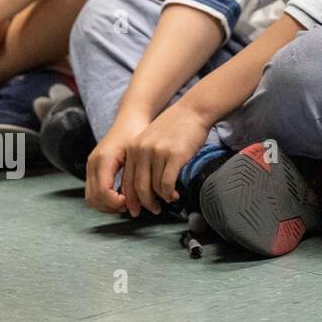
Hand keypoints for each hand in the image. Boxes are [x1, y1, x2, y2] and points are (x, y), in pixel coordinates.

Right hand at [85, 114, 147, 213]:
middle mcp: (93, 163)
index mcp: (104, 159)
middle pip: (94, 198)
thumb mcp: (138, 153)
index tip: (130, 203)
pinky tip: (121, 198)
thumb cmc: (137, 133)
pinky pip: (92, 191)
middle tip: (130, 207)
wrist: (129, 119)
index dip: (116, 202)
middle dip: (111, 207)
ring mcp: (91, 166)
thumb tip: (141, 198)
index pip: (103, 191)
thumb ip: (135, 175)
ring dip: (107, 206)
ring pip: (91, 198)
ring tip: (126, 205)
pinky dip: (104, 200)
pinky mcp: (93, 168)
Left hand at [120, 103, 210, 217]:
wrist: (194, 110)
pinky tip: (174, 195)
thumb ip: (144, 157)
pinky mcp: (173, 155)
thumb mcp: (152, 139)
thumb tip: (143, 185)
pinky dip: (169, 193)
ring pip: (154, 187)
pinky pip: (167, 183)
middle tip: (153, 210)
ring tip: (168, 200)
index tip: (136, 208)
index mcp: (133, 148)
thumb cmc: (176, 127)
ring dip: (160, 198)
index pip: (127, 180)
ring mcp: (157, 153)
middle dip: (145, 203)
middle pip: (138, 187)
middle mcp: (142, 151)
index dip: (131, 198)